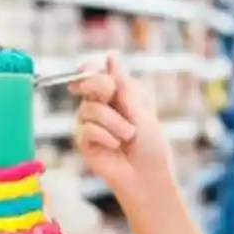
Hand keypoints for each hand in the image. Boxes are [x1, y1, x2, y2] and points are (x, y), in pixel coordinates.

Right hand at [69, 52, 171, 194]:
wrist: (147, 177)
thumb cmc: (150, 145)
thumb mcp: (142, 111)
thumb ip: (123, 85)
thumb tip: (111, 56)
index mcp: (117, 94)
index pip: (96, 72)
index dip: (90, 69)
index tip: (90, 69)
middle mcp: (101, 106)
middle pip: (86, 84)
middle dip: (97, 85)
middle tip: (109, 93)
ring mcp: (90, 124)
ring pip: (89, 108)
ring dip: (112, 121)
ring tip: (128, 135)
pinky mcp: (84, 142)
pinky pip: (86, 129)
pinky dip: (105, 136)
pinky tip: (115, 147)